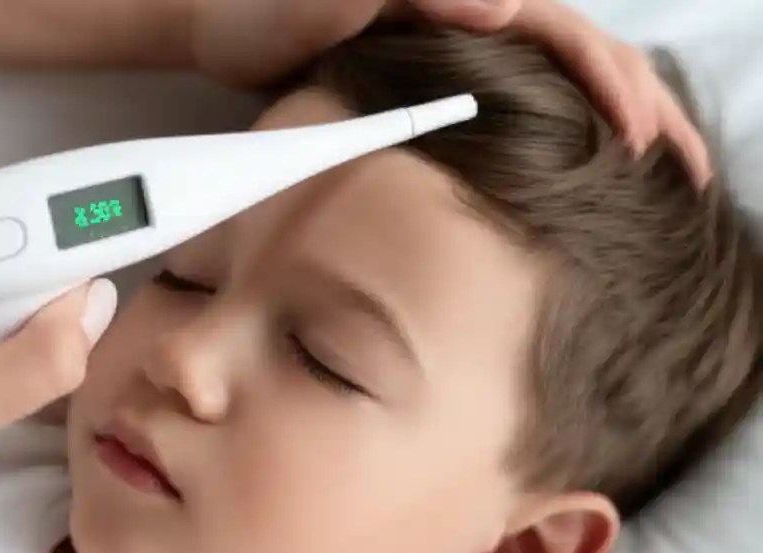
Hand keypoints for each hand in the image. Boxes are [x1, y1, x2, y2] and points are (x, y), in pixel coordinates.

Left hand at [189, 0, 710, 185]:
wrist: (217, 26)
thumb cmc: (264, 8)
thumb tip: (509, 1)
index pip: (566, 37)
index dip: (615, 87)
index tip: (649, 140)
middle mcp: (472, 17)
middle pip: (583, 58)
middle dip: (642, 109)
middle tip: (689, 174)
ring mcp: (455, 47)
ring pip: (557, 83)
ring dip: (612, 123)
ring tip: (657, 180)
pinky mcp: (433, 77)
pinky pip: (517, 103)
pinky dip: (560, 135)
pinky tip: (574, 176)